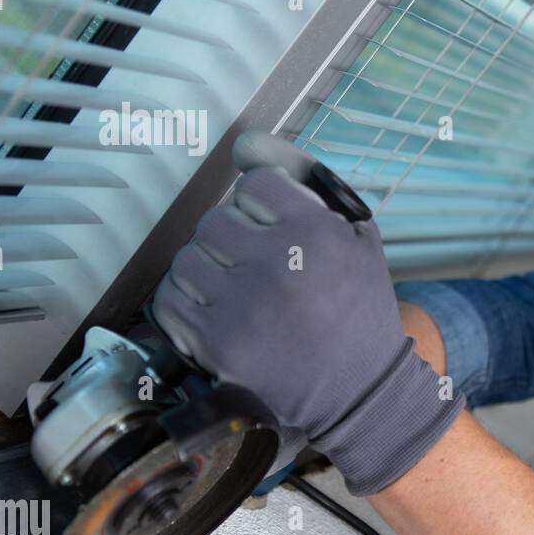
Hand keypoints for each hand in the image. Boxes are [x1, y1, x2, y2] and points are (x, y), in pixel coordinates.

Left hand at [153, 165, 464, 494]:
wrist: (363, 391)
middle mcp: (277, 264)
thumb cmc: (359, 309)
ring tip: (236, 291)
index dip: (264, 207)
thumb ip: (306, 180)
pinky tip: (215, 314)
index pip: (255, 183)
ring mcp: (243, 307)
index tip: (279, 232)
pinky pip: (170, 301)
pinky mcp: (218, 346)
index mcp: (315, 232)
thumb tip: (243, 143)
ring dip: (207, 272)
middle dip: (235, 240)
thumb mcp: (358, 237)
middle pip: (216, 219)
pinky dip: (187, 305)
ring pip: (187, 258)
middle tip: (258, 267)